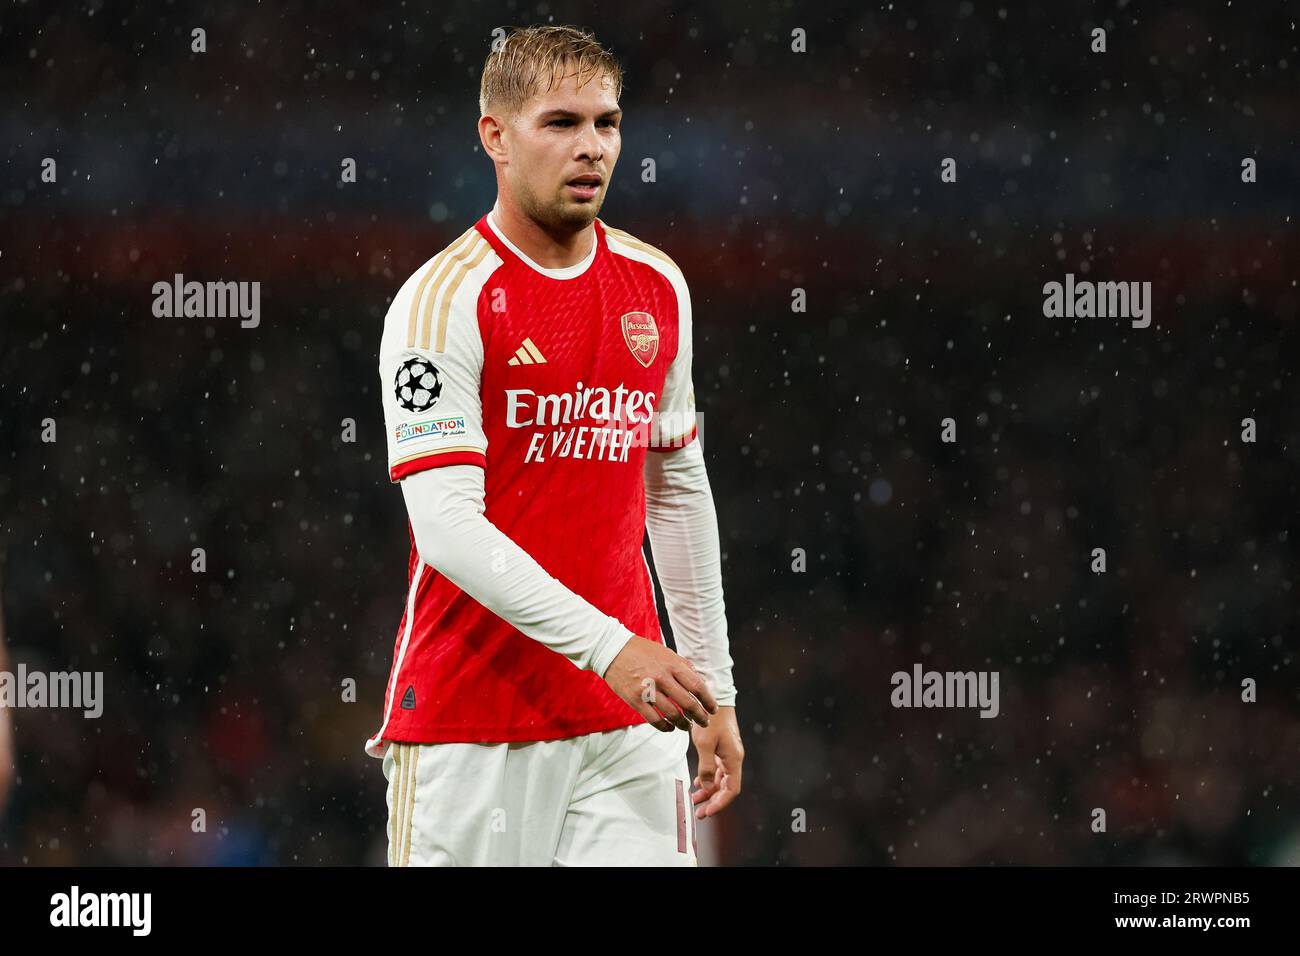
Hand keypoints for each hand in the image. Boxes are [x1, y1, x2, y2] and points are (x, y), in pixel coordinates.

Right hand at [603, 635, 717, 731]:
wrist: (612, 650)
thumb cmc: (642, 651)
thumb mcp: (666, 653)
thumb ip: (684, 667)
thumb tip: (701, 682)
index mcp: (672, 665)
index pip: (697, 686)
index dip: (708, 701)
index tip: (713, 709)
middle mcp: (662, 677)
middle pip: (688, 703)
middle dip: (700, 716)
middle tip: (704, 722)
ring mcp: (648, 689)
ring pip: (672, 714)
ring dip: (683, 724)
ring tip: (686, 726)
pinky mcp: (635, 699)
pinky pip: (654, 719)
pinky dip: (665, 727)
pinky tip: (669, 728)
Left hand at [691, 705, 741, 818]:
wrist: (715, 699)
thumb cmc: (711, 719)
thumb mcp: (705, 743)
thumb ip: (706, 766)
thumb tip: (707, 786)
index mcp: (734, 759)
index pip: (731, 789)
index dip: (720, 803)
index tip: (708, 812)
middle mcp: (733, 759)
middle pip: (726, 787)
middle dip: (713, 801)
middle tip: (699, 813)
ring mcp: (728, 754)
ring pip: (721, 780)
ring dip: (709, 791)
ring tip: (694, 800)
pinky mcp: (722, 749)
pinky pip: (717, 770)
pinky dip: (708, 779)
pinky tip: (698, 783)